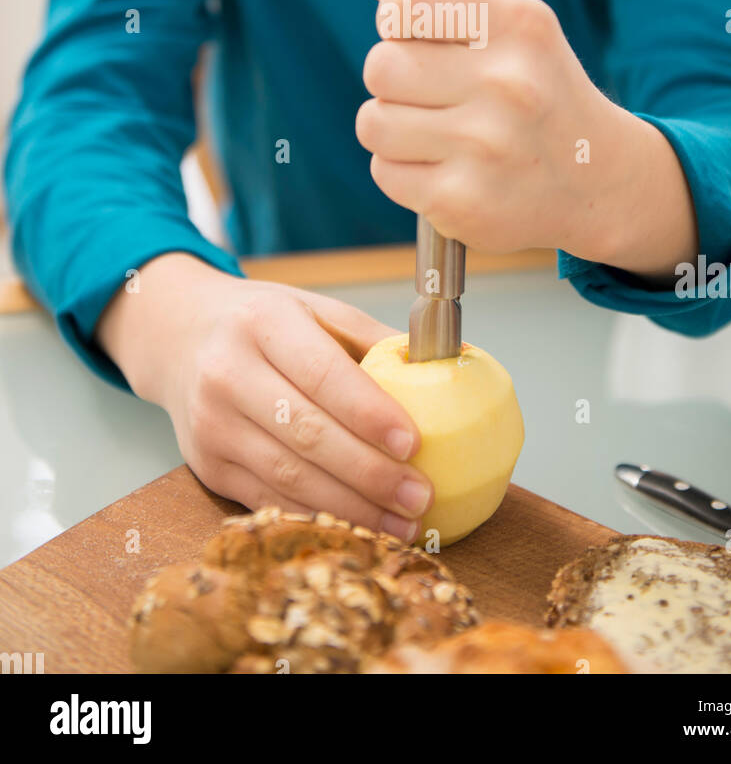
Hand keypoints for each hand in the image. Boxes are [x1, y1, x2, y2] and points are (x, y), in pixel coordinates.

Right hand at [105, 254, 433, 539]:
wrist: (180, 338)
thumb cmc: (264, 323)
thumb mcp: (315, 309)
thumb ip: (372, 339)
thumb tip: (444, 368)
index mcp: (263, 322)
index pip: (320, 373)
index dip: (367, 412)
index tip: (413, 442)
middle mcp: (228, 372)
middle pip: (305, 433)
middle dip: (369, 472)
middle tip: (419, 495)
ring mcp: (211, 424)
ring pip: (287, 476)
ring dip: (351, 506)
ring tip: (401, 523)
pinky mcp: (206, 466)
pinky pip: (269, 499)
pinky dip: (318, 517)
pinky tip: (358, 526)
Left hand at [343, 0, 621, 257]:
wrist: (598, 179)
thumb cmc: (533, 85)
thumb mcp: (498, 23)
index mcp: (518, 22)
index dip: (399, 18)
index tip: (425, 35)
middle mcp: (508, 82)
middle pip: (380, 65)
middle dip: (396, 80)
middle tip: (439, 92)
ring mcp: (487, 146)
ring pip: (373, 122)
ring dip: (394, 128)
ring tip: (440, 131)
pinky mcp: (464, 202)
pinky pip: (384, 171)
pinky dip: (404, 171)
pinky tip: (448, 167)